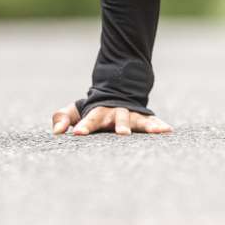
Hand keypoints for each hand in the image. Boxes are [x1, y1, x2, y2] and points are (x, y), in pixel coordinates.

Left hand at [50, 102, 172, 135]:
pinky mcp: (143, 118)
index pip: (90, 119)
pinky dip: (160, 125)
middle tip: (122, 133)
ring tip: (155, 132)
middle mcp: (116, 113)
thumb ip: (63, 118)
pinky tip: (168, 130)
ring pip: (138, 120)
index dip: (85, 126)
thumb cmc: (92, 108)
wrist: (116, 90)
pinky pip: (152, 122)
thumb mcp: (75, 110)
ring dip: (146, 126)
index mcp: (98, 112)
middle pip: (118, 118)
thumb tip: (56, 132)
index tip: (77, 133)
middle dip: (120, 125)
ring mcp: (131, 115)